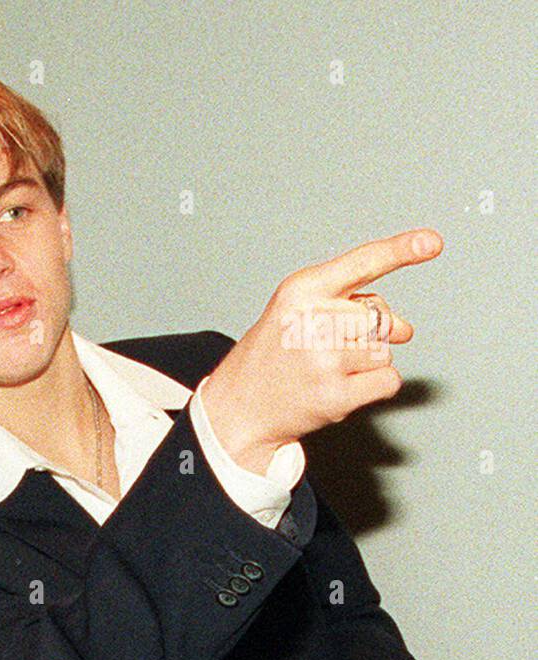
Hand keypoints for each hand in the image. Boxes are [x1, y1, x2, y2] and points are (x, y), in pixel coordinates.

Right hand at [201, 229, 442, 471]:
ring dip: (365, 363)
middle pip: (380, 317)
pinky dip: (372, 387)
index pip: (362, 263)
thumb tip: (404, 328)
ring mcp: (323, 359)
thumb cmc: (273, 355)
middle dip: (366, 333)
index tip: (433, 241)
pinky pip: (387, 381)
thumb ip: (350, 305)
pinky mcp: (335, 395)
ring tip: (326, 370)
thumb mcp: (297, 312)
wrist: (238, 407)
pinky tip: (339, 388)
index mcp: (300, 290)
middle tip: (326, 348)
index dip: (401, 250)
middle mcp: (311, 320)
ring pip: (386, 350)